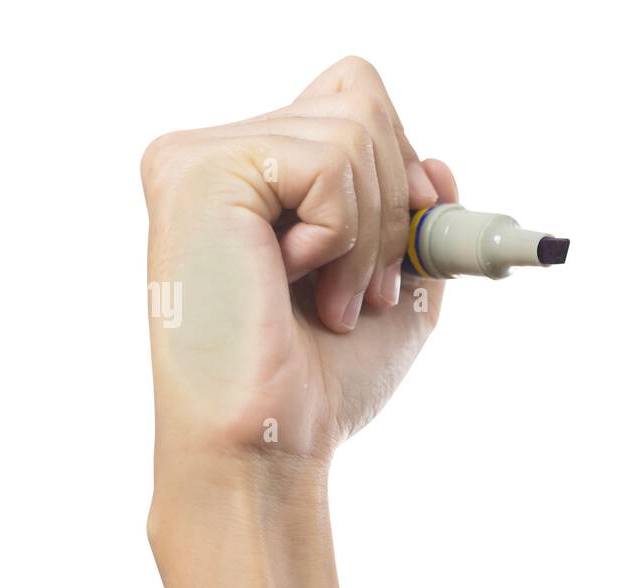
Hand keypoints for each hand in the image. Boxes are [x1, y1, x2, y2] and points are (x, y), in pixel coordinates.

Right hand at [142, 56, 456, 464]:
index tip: (415, 231)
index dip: (399, 157)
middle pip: (360, 101)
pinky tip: (295, 285)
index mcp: (248, 178)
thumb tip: (436, 159)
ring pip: (353, 131)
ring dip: (372, 235)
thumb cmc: (318, 383)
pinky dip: (345, 235)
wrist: (268, 443)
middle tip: (368, 295)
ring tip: (334, 303)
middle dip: (396, 206)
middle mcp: (211, 154)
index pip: (349, 98)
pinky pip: (329, 162)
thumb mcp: (395, 290)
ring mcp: (197, 157)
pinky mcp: (201, 171)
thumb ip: (416, 220)